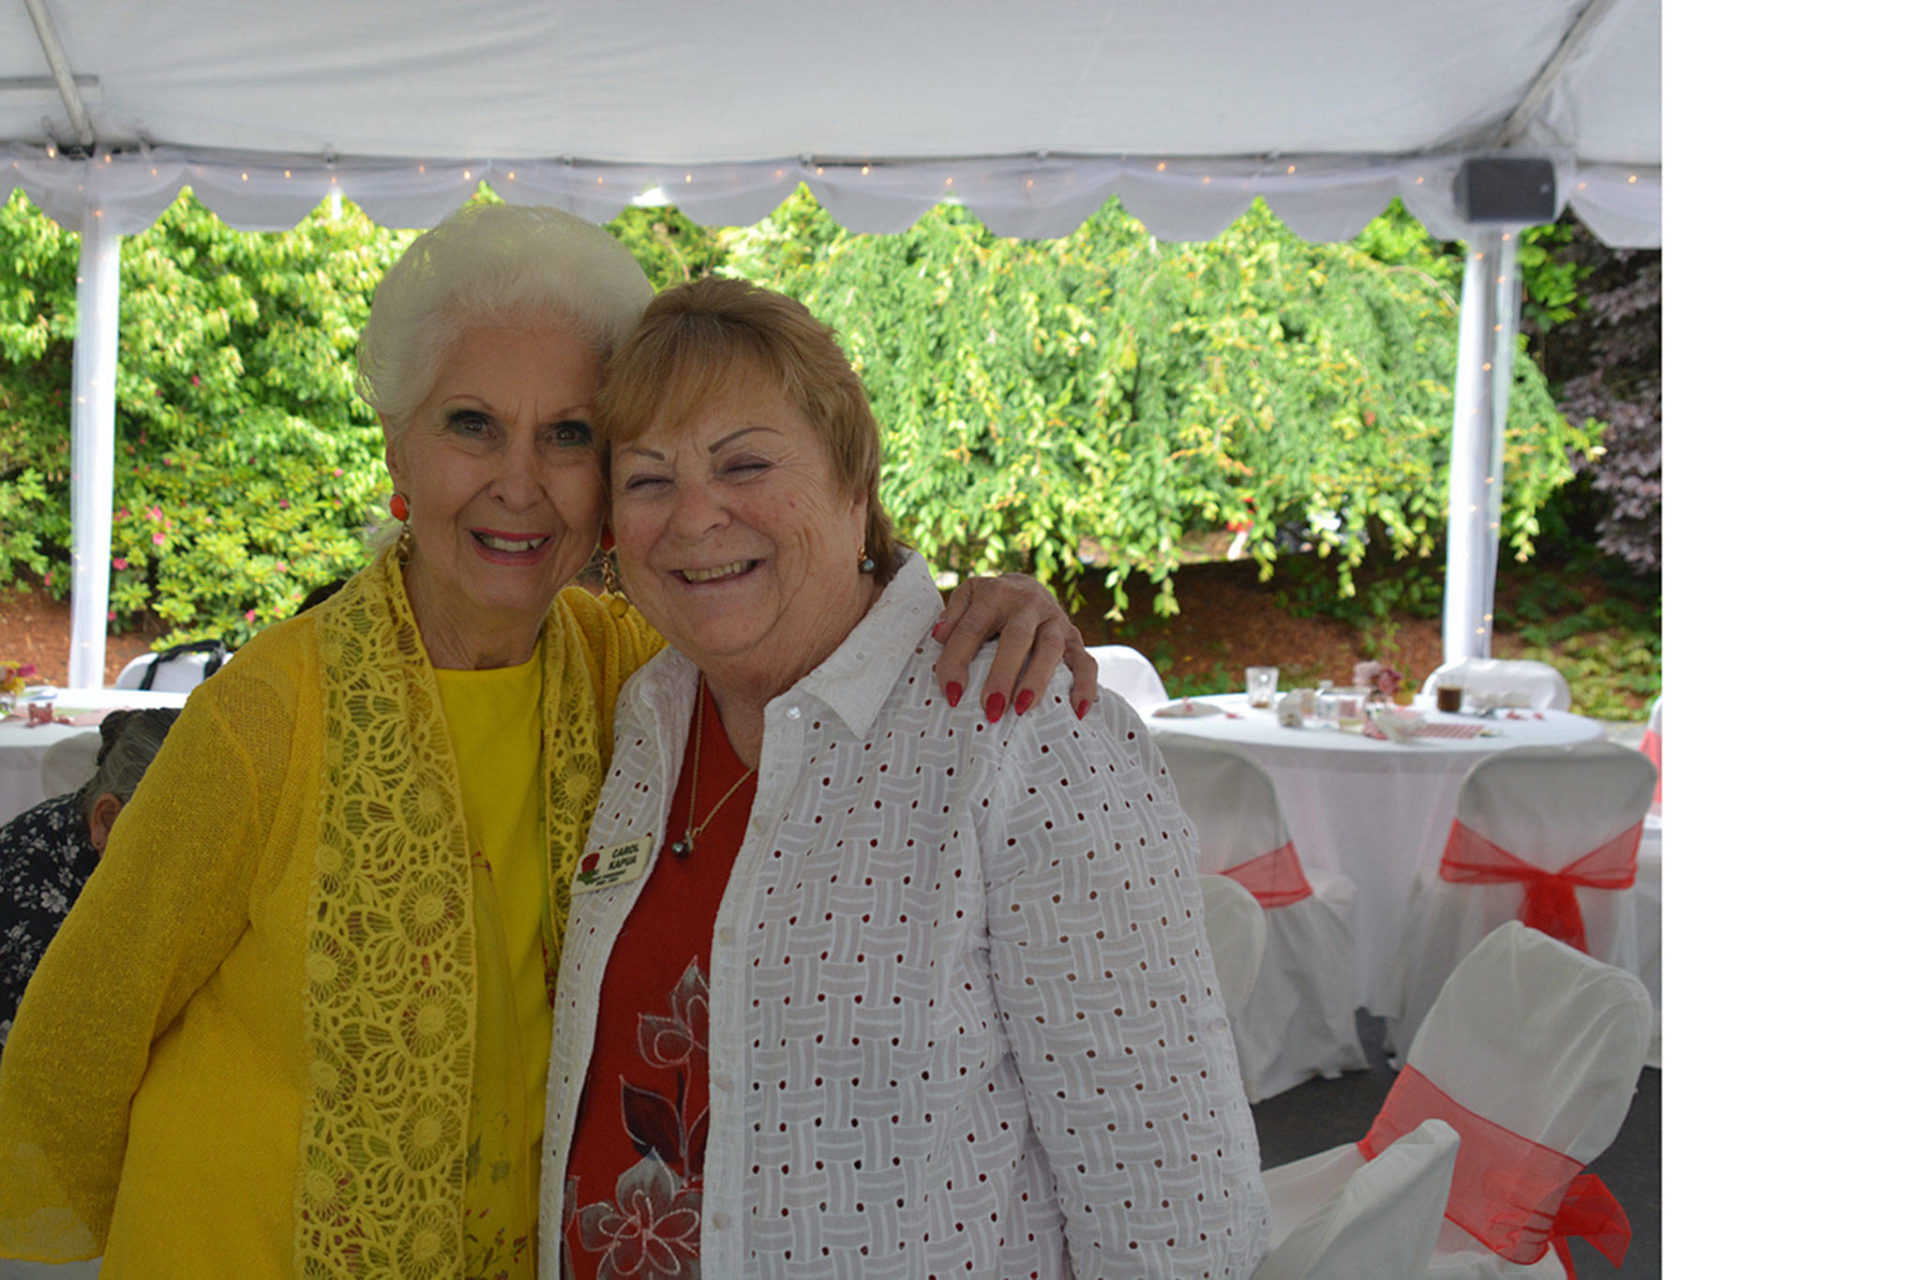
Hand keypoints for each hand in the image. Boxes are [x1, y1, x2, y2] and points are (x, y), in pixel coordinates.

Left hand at [930, 573, 1098, 722]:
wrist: (1028, 586)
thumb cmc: (990, 601)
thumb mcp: (967, 596)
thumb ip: (952, 615)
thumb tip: (939, 636)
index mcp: (996, 594)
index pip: (972, 628)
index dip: (958, 661)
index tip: (952, 694)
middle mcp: (1029, 604)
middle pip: (1017, 638)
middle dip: (1003, 675)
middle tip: (991, 709)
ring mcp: (1055, 620)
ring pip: (1051, 650)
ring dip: (1037, 680)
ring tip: (1022, 710)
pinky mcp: (1075, 638)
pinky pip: (1086, 661)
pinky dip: (1085, 686)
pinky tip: (1078, 711)